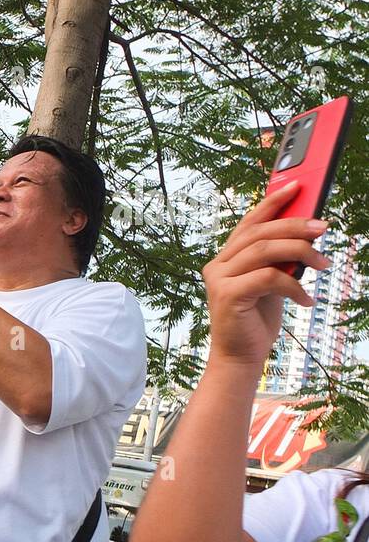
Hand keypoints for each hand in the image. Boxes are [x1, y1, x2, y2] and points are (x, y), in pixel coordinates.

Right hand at [203, 182, 327, 367]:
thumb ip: (279, 260)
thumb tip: (307, 233)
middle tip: (323, 228)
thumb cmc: (256, 319)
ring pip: (264, 251)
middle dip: (295, 226)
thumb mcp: (272, 283)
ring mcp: (219, 279)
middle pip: (259, 233)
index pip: (250, 223)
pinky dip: (294, 286)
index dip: (273, 202)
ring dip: (300, 252)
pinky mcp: (227, 295)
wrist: (240, 356)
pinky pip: (269, 277)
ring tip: (323, 264)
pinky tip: (306, 298)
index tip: (298, 186)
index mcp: (226, 258)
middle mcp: (217, 265)